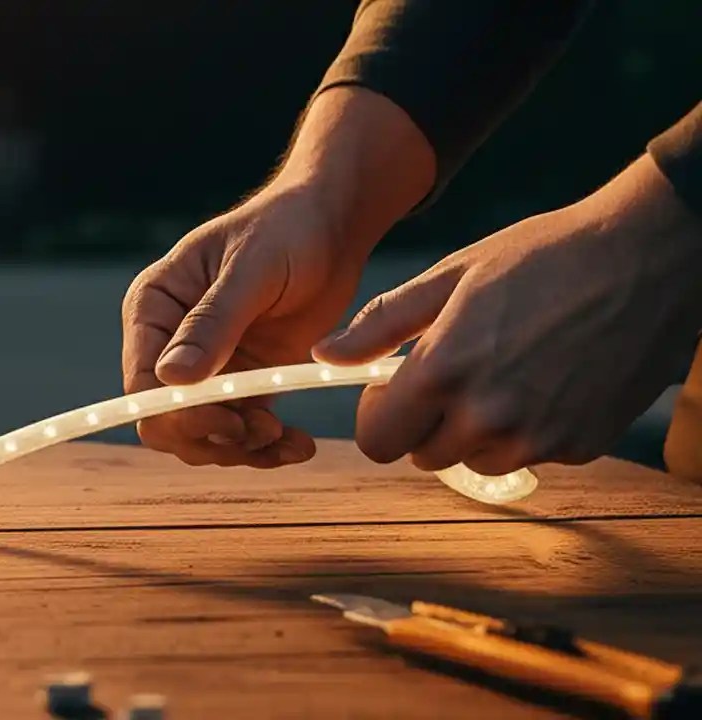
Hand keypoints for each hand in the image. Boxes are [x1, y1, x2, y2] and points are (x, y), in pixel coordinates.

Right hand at [121, 182, 368, 467]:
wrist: (332, 228)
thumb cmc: (286, 230)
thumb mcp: (251, 270)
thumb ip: (212, 322)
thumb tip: (171, 378)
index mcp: (154, 307)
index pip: (142, 381)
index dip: (178, 413)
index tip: (230, 420)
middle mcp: (170, 342)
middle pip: (165, 419)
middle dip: (210, 436)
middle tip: (263, 430)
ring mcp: (206, 367)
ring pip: (202, 436)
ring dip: (241, 449)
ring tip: (286, 437)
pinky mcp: (244, 383)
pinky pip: (241, 433)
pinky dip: (266, 448)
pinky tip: (298, 444)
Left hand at [314, 155, 701, 473]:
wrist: (648, 255)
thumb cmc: (543, 256)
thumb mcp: (451, 276)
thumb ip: (381, 325)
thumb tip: (324, 355)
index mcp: (444, 372)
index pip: (376, 442)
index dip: (380, 415)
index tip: (395, 389)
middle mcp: (488, 416)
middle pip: (422, 456)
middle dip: (426, 421)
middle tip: (454, 371)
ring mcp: (538, 438)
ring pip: (474, 461)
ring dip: (475, 431)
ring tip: (503, 370)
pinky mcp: (580, 446)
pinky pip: (530, 456)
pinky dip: (528, 430)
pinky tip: (547, 378)